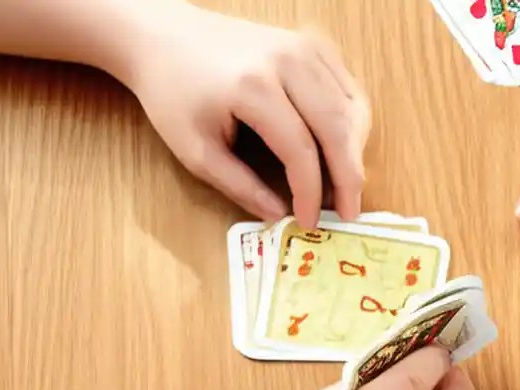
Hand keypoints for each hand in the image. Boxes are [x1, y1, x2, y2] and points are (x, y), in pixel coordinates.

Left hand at [121, 0, 370, 226]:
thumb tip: (279, 215)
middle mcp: (287, 60)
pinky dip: (353, 125)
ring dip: (354, 152)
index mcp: (252, 86)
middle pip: (337, 128)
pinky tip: (341, 149)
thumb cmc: (175, 94)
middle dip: (348, 177)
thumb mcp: (194, 149)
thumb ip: (238, 185)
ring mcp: (305, 48)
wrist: (165, 37)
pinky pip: (349, 91)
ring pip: (352, 109)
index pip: (300, 149)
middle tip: (348, 213)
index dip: (310, 192)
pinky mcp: (314, 45)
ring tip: (343, 185)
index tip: (309, 222)